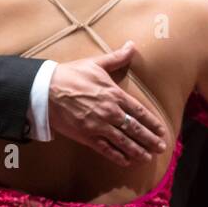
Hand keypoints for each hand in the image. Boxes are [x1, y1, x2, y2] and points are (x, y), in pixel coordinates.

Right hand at [46, 41, 168, 165]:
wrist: (46, 90)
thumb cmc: (70, 75)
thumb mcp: (95, 63)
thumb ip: (116, 58)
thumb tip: (132, 45)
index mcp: (114, 95)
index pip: (139, 111)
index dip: (152, 122)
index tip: (161, 130)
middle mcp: (110, 112)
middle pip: (135, 129)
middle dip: (150, 140)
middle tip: (161, 147)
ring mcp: (98, 126)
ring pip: (123, 142)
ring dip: (138, 150)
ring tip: (148, 157)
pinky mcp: (86, 136)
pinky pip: (106, 149)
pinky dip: (117, 156)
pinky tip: (126, 161)